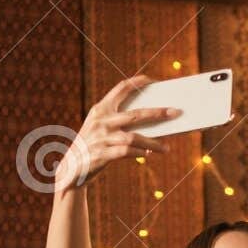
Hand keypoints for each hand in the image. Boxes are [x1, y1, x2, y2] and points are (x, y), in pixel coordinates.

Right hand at [52, 74, 178, 193]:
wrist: (71, 167)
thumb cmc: (93, 145)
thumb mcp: (100, 127)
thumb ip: (119, 121)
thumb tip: (151, 120)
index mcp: (100, 109)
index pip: (120, 89)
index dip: (137, 82)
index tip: (152, 80)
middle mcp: (101, 121)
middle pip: (135, 114)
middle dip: (158, 113)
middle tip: (176, 112)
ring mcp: (101, 138)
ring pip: (134, 136)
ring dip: (153, 142)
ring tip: (166, 148)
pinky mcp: (102, 154)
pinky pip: (126, 152)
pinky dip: (140, 152)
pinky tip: (148, 154)